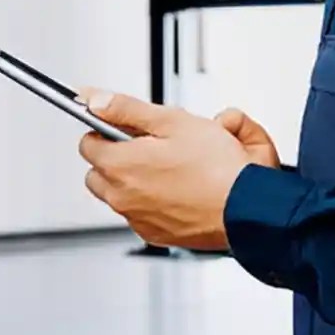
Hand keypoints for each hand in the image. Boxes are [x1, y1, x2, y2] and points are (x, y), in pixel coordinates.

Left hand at [78, 91, 272, 250]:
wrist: (247, 208)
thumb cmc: (219, 168)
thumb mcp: (172, 121)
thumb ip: (126, 108)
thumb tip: (95, 100)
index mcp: (120, 165)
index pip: (87, 142)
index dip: (106, 130)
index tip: (123, 127)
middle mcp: (122, 197)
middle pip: (98, 172)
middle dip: (117, 158)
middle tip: (149, 147)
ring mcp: (137, 219)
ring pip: (120, 194)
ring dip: (135, 181)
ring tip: (169, 169)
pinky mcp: (155, 234)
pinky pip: (142, 215)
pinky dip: (153, 203)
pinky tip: (180, 190)